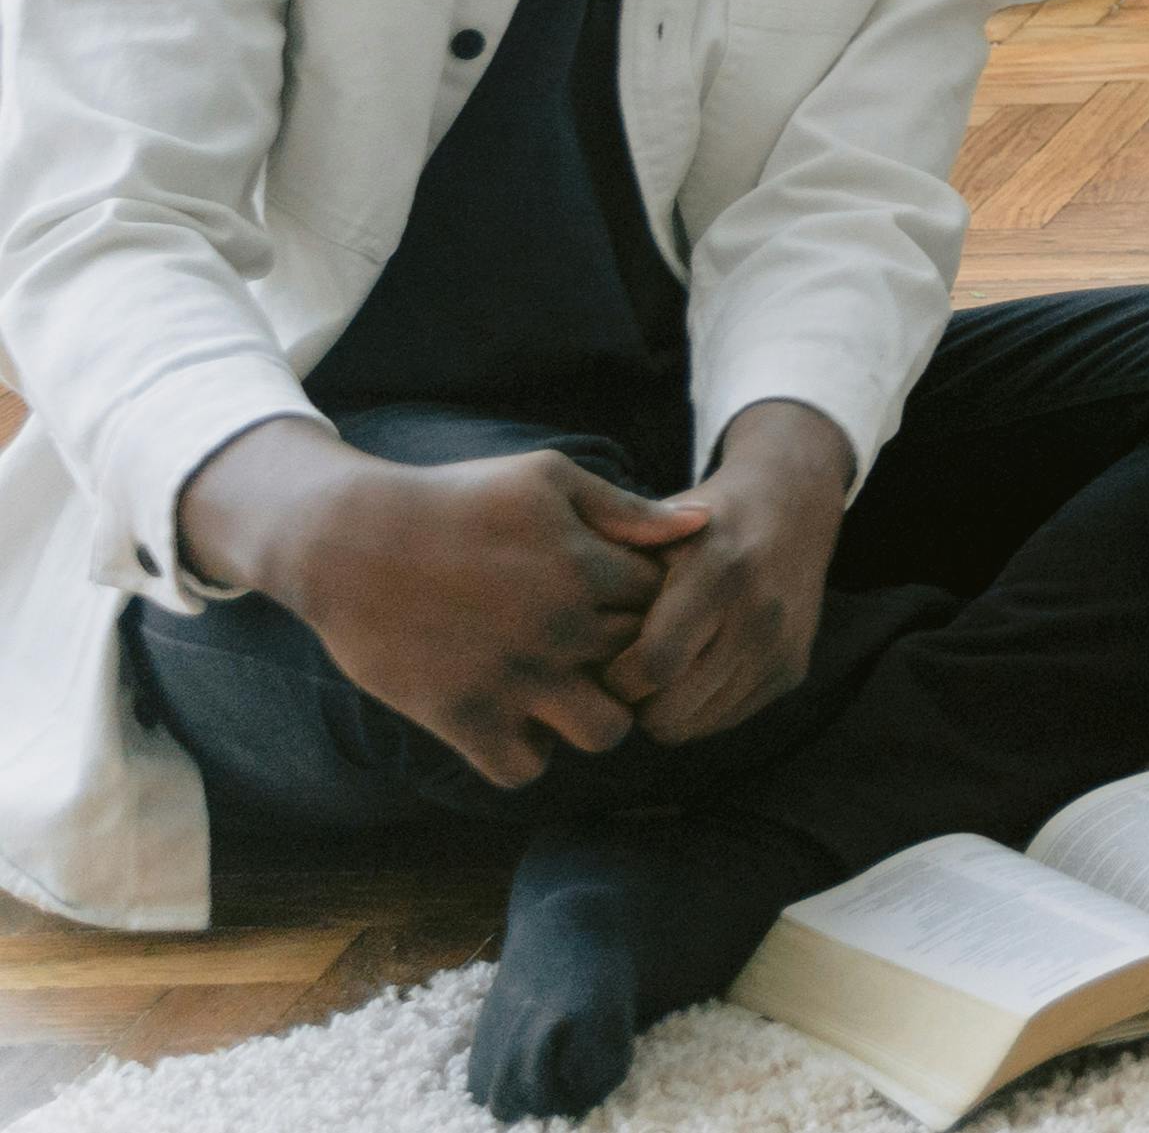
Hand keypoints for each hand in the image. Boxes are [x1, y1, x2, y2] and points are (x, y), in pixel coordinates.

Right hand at [174, 420, 703, 786]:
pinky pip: (523, 769)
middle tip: (596, 650)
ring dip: (593, 717)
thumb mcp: (546, 479)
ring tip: (566, 693)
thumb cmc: (455, 498)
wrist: (347, 539)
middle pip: (646, 669)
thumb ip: (626, 509)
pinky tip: (514, 719)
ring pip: (604, 732)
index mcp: (587, 567)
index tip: (620, 598)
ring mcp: (512, 679)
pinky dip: (525, 754)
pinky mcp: (460, 717)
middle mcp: (559, 628)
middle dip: (632, 662)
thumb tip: (703, 524)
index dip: (653, 605)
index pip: (668, 605)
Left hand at [601, 402, 855, 747]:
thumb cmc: (701, 518)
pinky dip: (697, 705)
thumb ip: (608, 568)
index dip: (613, 675)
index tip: (602, 654)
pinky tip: (692, 666)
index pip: (653, 666)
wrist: (793, 502)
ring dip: (665, 706)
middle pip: (669, 711)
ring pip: (694, 725)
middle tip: (624, 668)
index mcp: (720, 571)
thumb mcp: (655, 524)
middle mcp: (759, 614)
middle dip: (635, 700)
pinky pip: (722, 721)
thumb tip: (545, 631)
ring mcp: (781, 646)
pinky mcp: (793, 668)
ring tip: (658, 665)